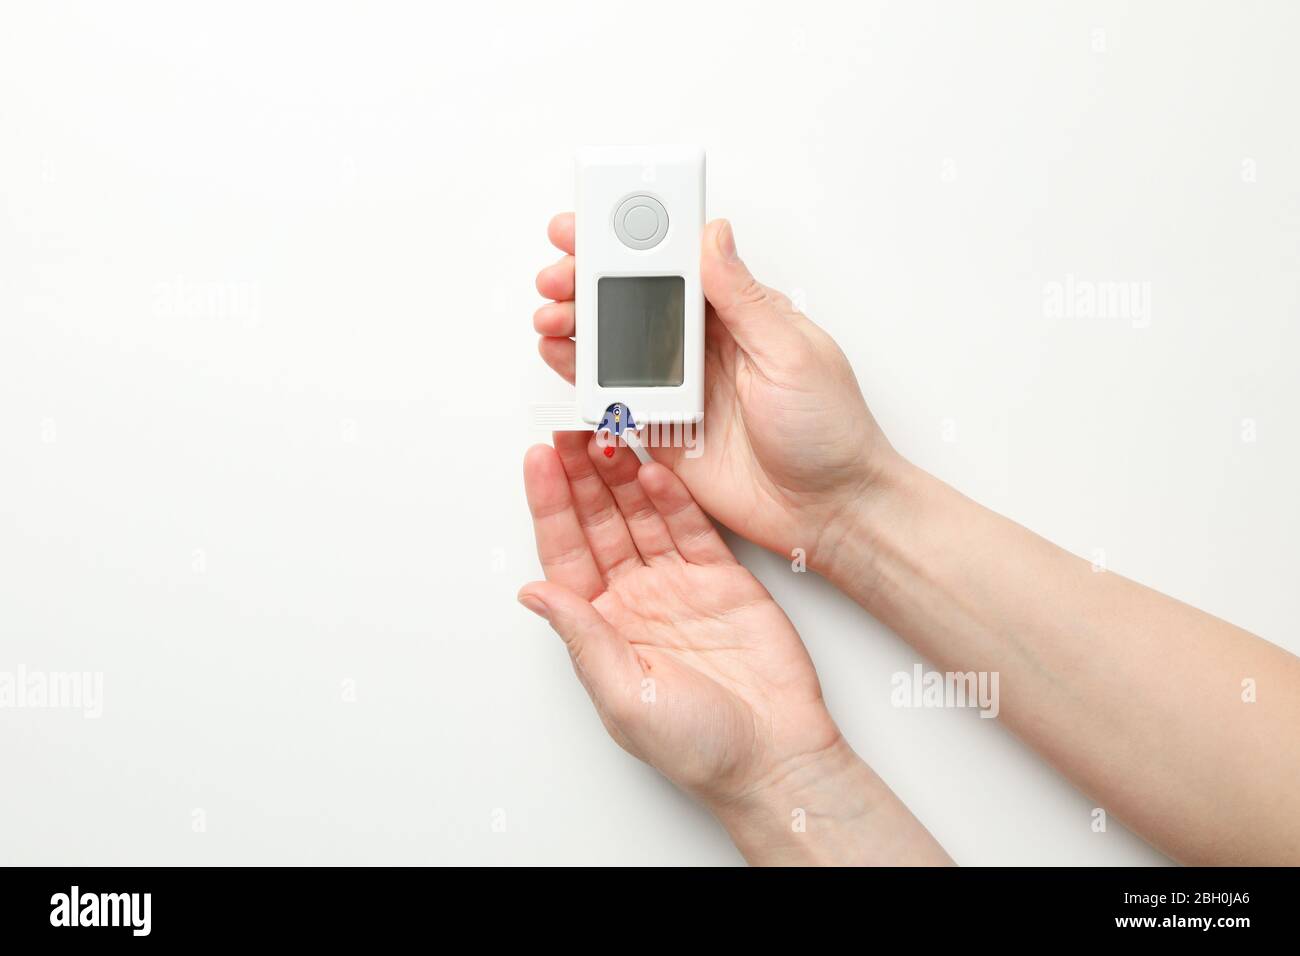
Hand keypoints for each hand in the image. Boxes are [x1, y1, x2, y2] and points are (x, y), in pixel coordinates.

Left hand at [517, 432, 841, 805]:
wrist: (775, 756)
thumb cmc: (699, 746)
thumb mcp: (622, 695)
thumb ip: (582, 636)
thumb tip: (533, 593)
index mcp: (602, 628)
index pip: (565, 553)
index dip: (549, 506)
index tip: (538, 461)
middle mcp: (635, 601)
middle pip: (599, 524)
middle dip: (581, 476)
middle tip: (571, 428)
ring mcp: (678, 586)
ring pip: (641, 517)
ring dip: (622, 475)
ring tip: (609, 431)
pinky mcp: (723, 579)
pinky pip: (690, 528)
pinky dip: (674, 498)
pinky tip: (656, 469)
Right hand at [534, 214, 898, 569]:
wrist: (828, 510)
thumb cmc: (829, 432)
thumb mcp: (792, 353)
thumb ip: (744, 298)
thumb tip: (713, 236)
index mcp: (739, 314)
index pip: (678, 261)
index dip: (634, 238)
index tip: (595, 220)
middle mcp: (705, 344)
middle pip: (635, 296)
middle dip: (590, 277)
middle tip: (560, 270)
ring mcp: (680, 385)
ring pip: (616, 341)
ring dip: (578, 322)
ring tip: (551, 314)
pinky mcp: (662, 427)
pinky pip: (612, 394)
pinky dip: (580, 373)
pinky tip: (558, 355)